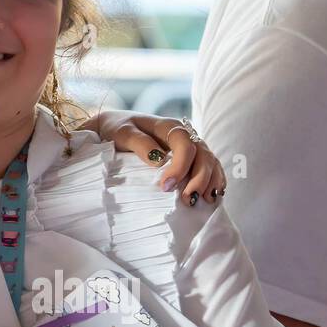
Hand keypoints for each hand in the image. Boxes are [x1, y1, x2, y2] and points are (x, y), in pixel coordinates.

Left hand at [79, 110, 225, 206]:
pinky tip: (211, 195)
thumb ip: (140, 144)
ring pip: (210, 161)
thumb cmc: (116, 129)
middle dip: (200, 178)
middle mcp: (184, 134)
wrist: (112, 126)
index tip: (167, 186)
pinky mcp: (190, 158)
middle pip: (203, 154)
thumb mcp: (122, 133)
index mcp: (168, 126)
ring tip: (203, 200)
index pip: (184, 144)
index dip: (180, 166)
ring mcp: (190, 146)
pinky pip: (209, 167)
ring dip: (210, 181)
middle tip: (188, 199)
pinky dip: (214, 181)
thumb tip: (159, 161)